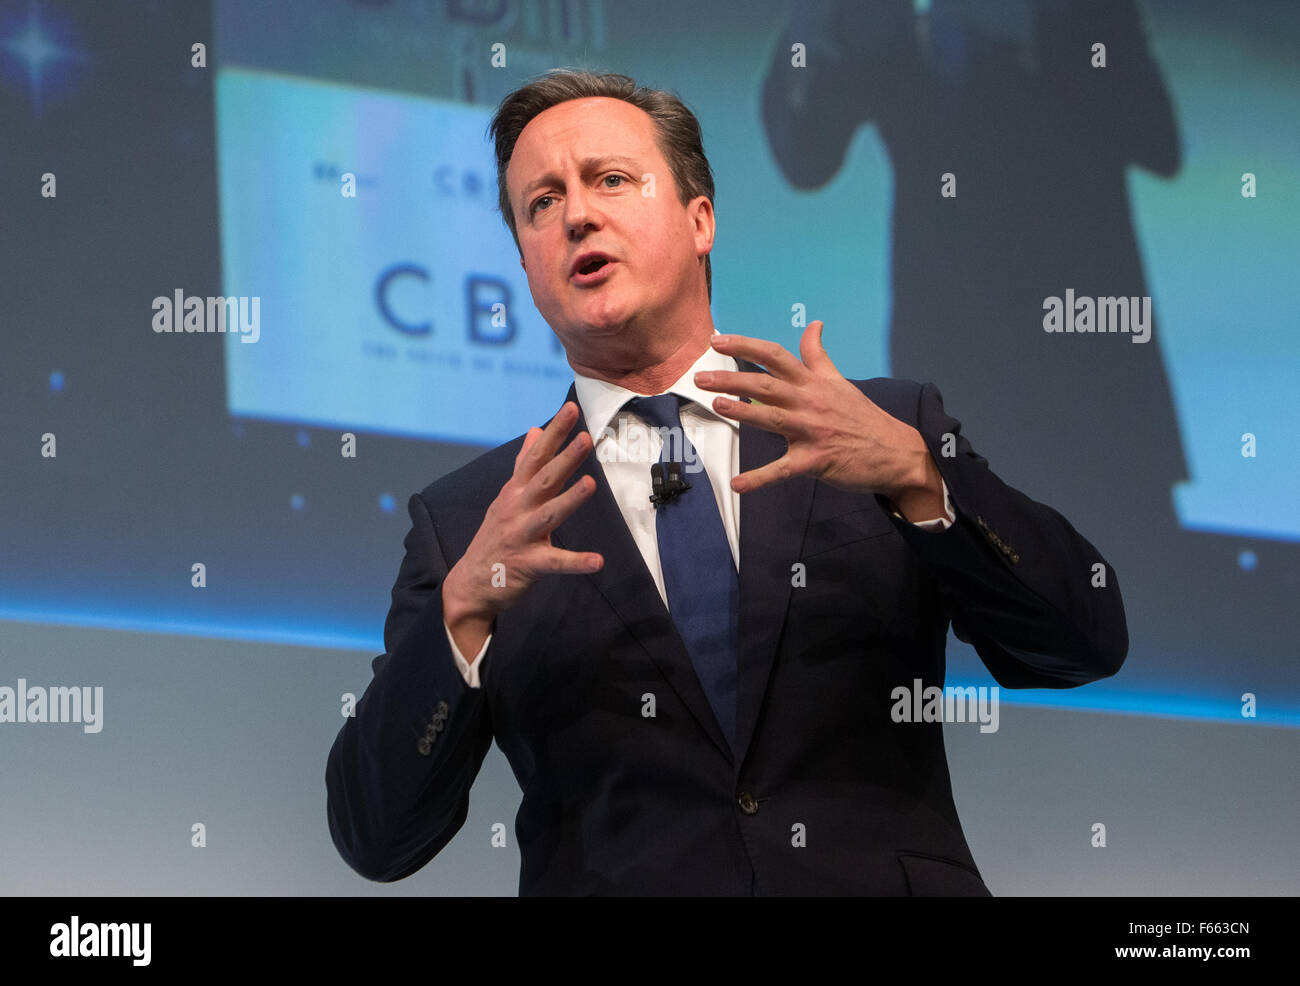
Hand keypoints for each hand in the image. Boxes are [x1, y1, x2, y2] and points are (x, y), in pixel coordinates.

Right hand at [442, 402, 603, 655]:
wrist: (472, 582)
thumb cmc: (496, 535)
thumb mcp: (508, 496)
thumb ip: (524, 464)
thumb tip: (534, 430)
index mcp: (516, 491)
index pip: (537, 456)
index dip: (555, 432)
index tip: (572, 409)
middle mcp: (518, 509)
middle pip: (544, 480)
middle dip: (565, 459)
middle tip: (586, 438)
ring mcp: (522, 536)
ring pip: (549, 515)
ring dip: (569, 500)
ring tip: (590, 484)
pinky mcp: (529, 563)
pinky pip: (555, 562)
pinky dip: (576, 562)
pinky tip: (598, 561)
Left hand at [695, 321, 941, 510]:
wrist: (895, 452)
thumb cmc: (862, 417)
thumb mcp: (840, 382)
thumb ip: (819, 356)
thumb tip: (813, 324)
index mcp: (813, 382)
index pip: (775, 356)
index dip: (745, 346)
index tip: (717, 341)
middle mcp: (810, 402)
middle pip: (766, 384)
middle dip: (732, 378)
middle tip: (701, 376)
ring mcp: (812, 431)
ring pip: (772, 418)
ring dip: (742, 412)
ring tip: (716, 404)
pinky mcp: (816, 460)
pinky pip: (783, 470)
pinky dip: (760, 479)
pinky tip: (738, 485)